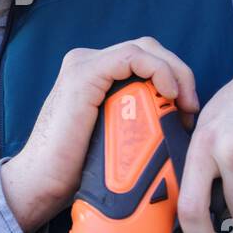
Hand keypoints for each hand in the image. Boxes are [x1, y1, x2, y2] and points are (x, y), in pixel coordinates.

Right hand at [0, 37, 199, 232]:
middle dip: (180, 73)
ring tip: (184, 105)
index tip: (188, 113)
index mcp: (97, 75)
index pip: (147, 59)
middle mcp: (89, 63)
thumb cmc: (77, 169)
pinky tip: (169, 93)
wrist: (42, 183)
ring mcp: (84, 65)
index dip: (176, 78)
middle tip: (191, 109)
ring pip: (145, 49)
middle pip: (149, 49)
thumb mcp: (116, 138)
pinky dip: (157, 70)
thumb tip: (177, 128)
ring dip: (174, 72)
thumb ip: (137, 123)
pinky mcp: (84, 74)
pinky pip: (132, 58)